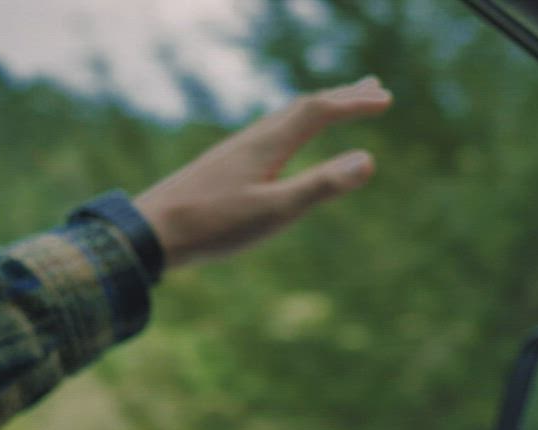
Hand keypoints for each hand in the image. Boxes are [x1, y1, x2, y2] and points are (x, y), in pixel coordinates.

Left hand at [133, 76, 392, 267]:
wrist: (150, 232)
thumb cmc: (214, 225)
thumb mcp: (276, 211)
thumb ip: (321, 185)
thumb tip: (369, 159)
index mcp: (268, 144)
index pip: (319, 111)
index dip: (354, 103)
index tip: (387, 100)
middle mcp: (253, 139)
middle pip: (303, 107)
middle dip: (341, 96)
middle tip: (374, 87)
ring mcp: (238, 151)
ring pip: (286, 119)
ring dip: (318, 109)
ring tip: (338, 107)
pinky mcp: (227, 167)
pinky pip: (271, 133)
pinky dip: (294, 126)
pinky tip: (287, 142)